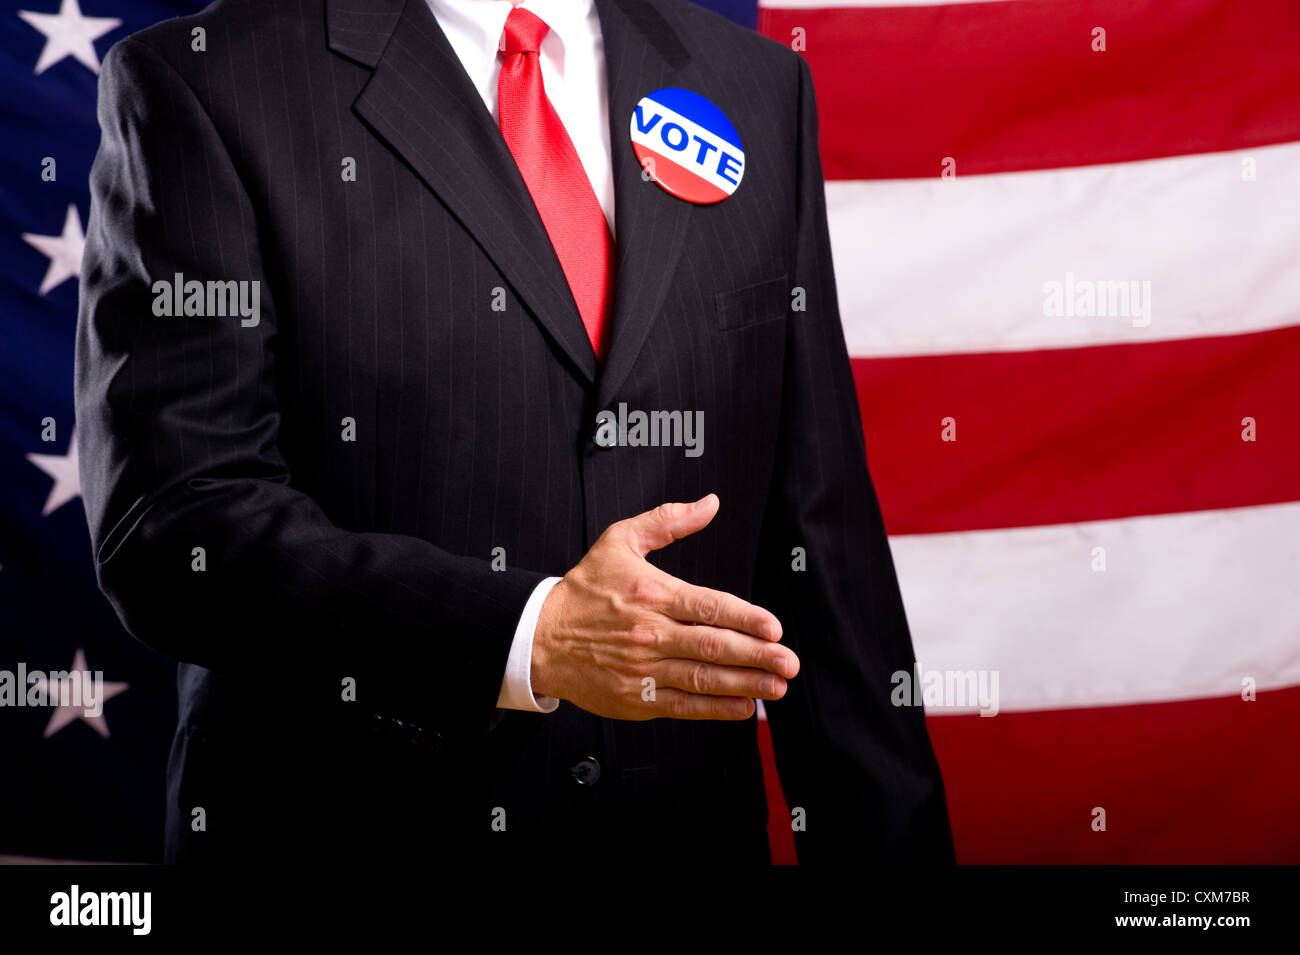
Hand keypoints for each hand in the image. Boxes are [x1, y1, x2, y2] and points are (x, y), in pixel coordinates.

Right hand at [532, 494, 798, 719]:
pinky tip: (742, 706)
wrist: (540, 637)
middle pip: (712, 645)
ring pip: (702, 678)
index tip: (774, 628)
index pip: (708, 607)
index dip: (745, 618)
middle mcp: (649, 633)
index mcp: (651, 594)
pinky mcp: (636, 697)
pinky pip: (683, 706)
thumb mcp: (620, 541)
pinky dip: (715, 709)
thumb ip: (667, 520)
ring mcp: (643, 669)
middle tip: (788, 661)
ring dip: (745, 684)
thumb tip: (709, 504)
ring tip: (776, 686)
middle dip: (757, 656)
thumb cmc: (584, 590)